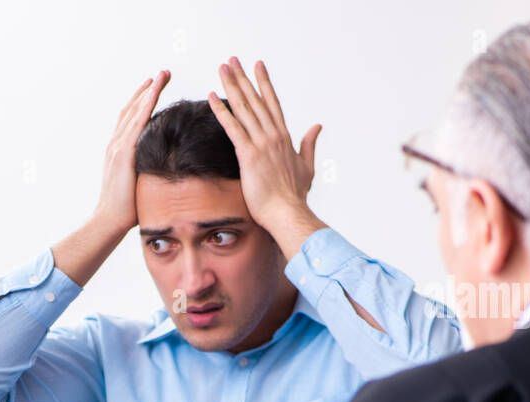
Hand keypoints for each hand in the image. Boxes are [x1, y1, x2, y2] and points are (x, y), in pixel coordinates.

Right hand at [95, 70, 170, 233]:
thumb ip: (147, 172)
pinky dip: (144, 105)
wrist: (108, 222)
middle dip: (148, 89)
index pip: (131, 119)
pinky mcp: (122, 154)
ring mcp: (117, 148)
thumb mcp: (139, 185)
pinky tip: (154, 93)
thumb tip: (166, 172)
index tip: (154, 87)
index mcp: (119, 151)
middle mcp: (115, 144)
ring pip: (134, 111)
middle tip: (163, 73)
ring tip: (162, 75)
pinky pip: (136, 124)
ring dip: (149, 91)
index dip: (142, 101)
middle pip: (132, 109)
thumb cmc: (126, 211)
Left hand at [207, 58, 322, 246]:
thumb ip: (309, 144)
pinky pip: (233, 128)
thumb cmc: (295, 196)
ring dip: (231, 86)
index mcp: (285, 137)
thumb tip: (316, 126)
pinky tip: (212, 97)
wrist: (287, 213)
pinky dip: (222, 111)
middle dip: (243, 78)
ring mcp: (262, 144)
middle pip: (256, 100)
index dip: (264, 83)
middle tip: (232, 60)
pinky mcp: (249, 155)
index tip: (258, 66)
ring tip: (222, 68)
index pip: (272, 103)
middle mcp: (273, 135)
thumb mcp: (307, 166)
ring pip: (244, 108)